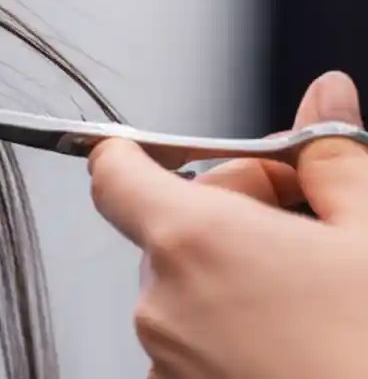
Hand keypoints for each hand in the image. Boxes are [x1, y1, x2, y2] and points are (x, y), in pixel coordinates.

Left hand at [89, 71, 367, 378]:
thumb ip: (334, 158)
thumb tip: (326, 95)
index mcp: (194, 239)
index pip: (114, 172)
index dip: (136, 152)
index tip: (162, 149)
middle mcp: (161, 299)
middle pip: (170, 226)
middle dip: (233, 213)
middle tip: (311, 228)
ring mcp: (167, 358)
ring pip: (186, 286)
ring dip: (235, 275)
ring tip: (316, 297)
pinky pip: (193, 340)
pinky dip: (231, 328)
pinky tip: (297, 341)